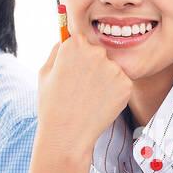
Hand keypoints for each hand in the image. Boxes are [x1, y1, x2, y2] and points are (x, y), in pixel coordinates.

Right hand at [36, 35, 132, 157]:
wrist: (67, 135)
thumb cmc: (52, 106)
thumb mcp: (45, 72)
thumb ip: (58, 50)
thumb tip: (68, 36)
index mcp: (74, 44)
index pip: (83, 40)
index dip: (79, 56)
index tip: (75, 69)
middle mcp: (96, 51)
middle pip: (100, 52)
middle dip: (94, 66)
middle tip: (83, 88)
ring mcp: (113, 68)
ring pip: (112, 68)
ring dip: (106, 79)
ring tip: (90, 98)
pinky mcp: (126, 84)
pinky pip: (122, 83)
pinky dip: (115, 92)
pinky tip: (100, 104)